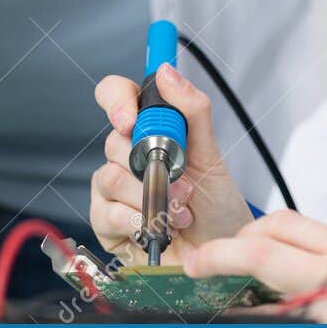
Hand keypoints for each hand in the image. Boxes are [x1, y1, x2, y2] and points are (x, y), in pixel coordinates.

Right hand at [90, 62, 253, 264]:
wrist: (220, 255)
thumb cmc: (216, 207)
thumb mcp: (212, 155)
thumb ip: (193, 109)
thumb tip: (166, 72)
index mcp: (150, 130)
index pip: (116, 95)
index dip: (117, 100)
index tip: (130, 120)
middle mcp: (127, 156)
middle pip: (112, 140)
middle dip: (152, 165)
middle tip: (183, 181)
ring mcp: (115, 190)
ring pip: (108, 176)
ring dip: (150, 196)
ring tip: (180, 210)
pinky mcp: (108, 224)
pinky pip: (106, 212)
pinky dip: (137, 219)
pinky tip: (159, 227)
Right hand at [185, 211, 326, 322]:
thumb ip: (287, 322)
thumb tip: (255, 313)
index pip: (261, 254)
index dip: (220, 257)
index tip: (194, 266)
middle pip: (276, 227)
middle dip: (238, 241)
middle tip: (214, 265)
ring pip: (297, 226)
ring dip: (265, 240)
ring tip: (246, 267)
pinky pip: (319, 235)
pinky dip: (293, 247)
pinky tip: (289, 273)